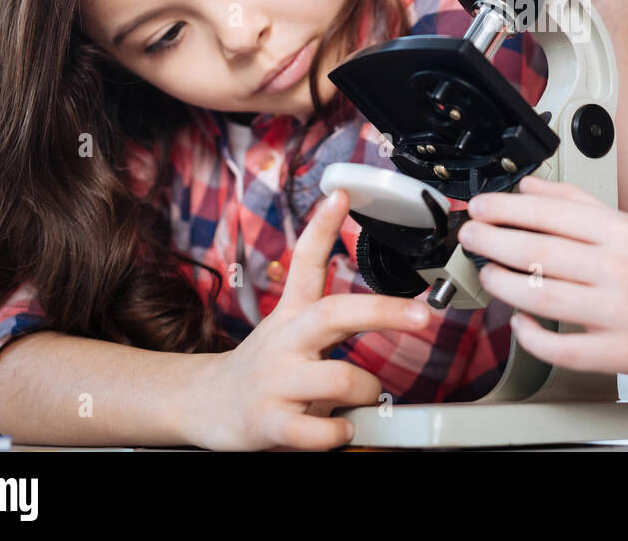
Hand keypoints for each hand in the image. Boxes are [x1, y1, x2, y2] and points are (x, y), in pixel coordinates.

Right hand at [184, 188, 432, 450]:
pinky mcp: (267, 422)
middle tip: (423, 315)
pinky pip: (317, 432)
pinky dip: (338, 434)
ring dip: (366, 390)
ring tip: (363, 397)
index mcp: (292, 314)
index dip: (323, 226)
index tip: (342, 193)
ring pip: (338, 379)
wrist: (204, 404)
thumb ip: (329, 309)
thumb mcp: (289, 325)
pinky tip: (340, 430)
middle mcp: (284, 340)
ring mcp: (274, 381)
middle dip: (384, 311)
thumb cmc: (265, 365)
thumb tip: (382, 296)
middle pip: (334, 313)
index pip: (305, 261)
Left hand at [457, 174, 627, 379]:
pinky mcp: (619, 352)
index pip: (554, 213)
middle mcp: (622, 269)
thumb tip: (529, 185)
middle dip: (494, 241)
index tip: (480, 207)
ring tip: (488, 274)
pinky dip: (532, 335)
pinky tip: (519, 322)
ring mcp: (620, 312)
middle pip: (541, 252)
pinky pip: (563, 347)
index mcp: (623, 232)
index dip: (508, 208)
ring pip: (545, 297)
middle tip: (470, 236)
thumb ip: (577, 202)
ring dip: (505, 284)